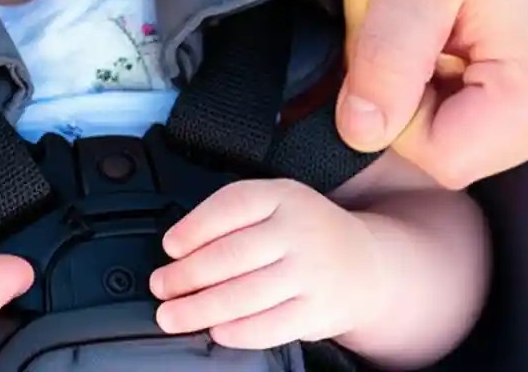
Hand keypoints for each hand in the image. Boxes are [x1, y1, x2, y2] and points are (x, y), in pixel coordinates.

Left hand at [150, 180, 385, 348]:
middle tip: (160, 286)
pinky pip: (271, 326)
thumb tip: (178, 251)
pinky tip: (216, 331)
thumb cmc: (305, 234)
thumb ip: (233, 219)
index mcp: (283, 196)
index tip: (169, 247)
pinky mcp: (319, 310)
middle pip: (231, 255)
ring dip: (199, 308)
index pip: (231, 205)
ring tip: (172, 315)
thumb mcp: (277, 205)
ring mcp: (312, 272)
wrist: (366, 265)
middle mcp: (300, 230)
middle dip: (185, 276)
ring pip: (245, 294)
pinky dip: (237, 332)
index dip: (193, 228)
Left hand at [336, 0, 527, 188]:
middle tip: (409, 8)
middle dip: (413, 85)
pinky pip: (496, 96)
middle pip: (458, 144)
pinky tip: (464, 9)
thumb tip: (360, 133)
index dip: (392, 105)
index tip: (388, 36)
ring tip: (441, 1)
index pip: (440, 155)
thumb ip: (385, 59)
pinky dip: (463, 60)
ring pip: (471, 122)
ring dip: (434, 70)